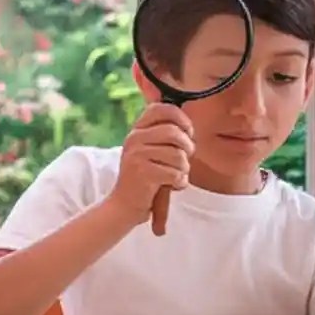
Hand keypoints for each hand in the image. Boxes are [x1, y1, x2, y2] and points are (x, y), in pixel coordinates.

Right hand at [107, 103, 194, 221]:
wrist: (125, 205)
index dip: (182, 119)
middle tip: (184, 160)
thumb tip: (188, 121)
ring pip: (178, 155)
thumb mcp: (152, 150)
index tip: (188, 133)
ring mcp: (137, 155)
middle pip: (174, 132)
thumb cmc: (147, 176)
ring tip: (175, 176)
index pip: (162, 109)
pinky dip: (180, 183)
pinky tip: (171, 186)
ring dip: (184, 170)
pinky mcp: (143, 173)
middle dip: (188, 148)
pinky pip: (176, 174)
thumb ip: (166, 134)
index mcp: (138, 129)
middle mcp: (134, 138)